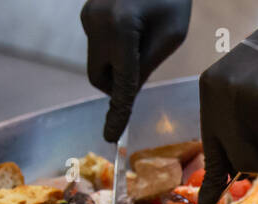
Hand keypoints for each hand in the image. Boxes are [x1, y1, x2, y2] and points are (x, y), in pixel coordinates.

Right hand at [81, 0, 191, 141]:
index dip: (117, 112)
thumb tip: (126, 92)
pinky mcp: (86, 12)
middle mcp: (96, 23)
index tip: (110, 136)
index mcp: (120, 30)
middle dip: (118, 81)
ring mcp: (87, 16)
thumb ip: (146, 66)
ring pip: (98, 63)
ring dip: (118, 63)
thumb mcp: (170, 35)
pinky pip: (98, 46)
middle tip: (145, 62)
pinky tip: (132, 27)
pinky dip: (114, 48)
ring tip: (142, 35)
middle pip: (100, 78)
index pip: (119, 84)